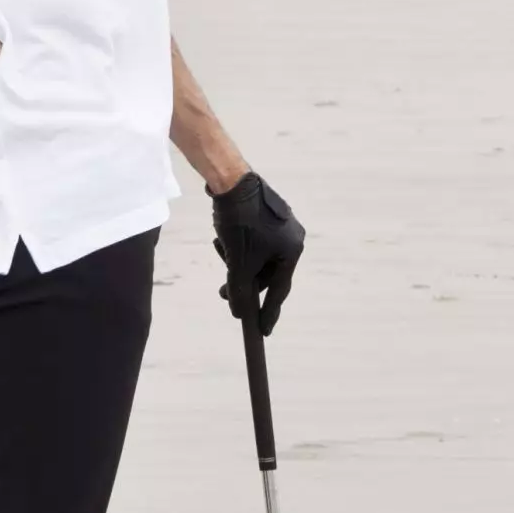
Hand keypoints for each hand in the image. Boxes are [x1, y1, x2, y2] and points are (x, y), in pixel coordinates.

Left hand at [210, 170, 304, 334]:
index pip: (279, 290)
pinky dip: (239, 248)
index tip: (263, 331)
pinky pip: (254, 243)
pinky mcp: (266, 217)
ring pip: (257, 258)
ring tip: (222, 253)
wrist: (230, 181)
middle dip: (244, 283)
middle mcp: (291, 238)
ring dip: (238, 263)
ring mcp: (280, 227)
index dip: (269, 312)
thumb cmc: (239, 222)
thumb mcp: (239, 261)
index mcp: (292, 250)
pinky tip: (222, 241)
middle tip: (224, 293)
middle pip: (267, 273)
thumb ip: (239, 289)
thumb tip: (238, 312)